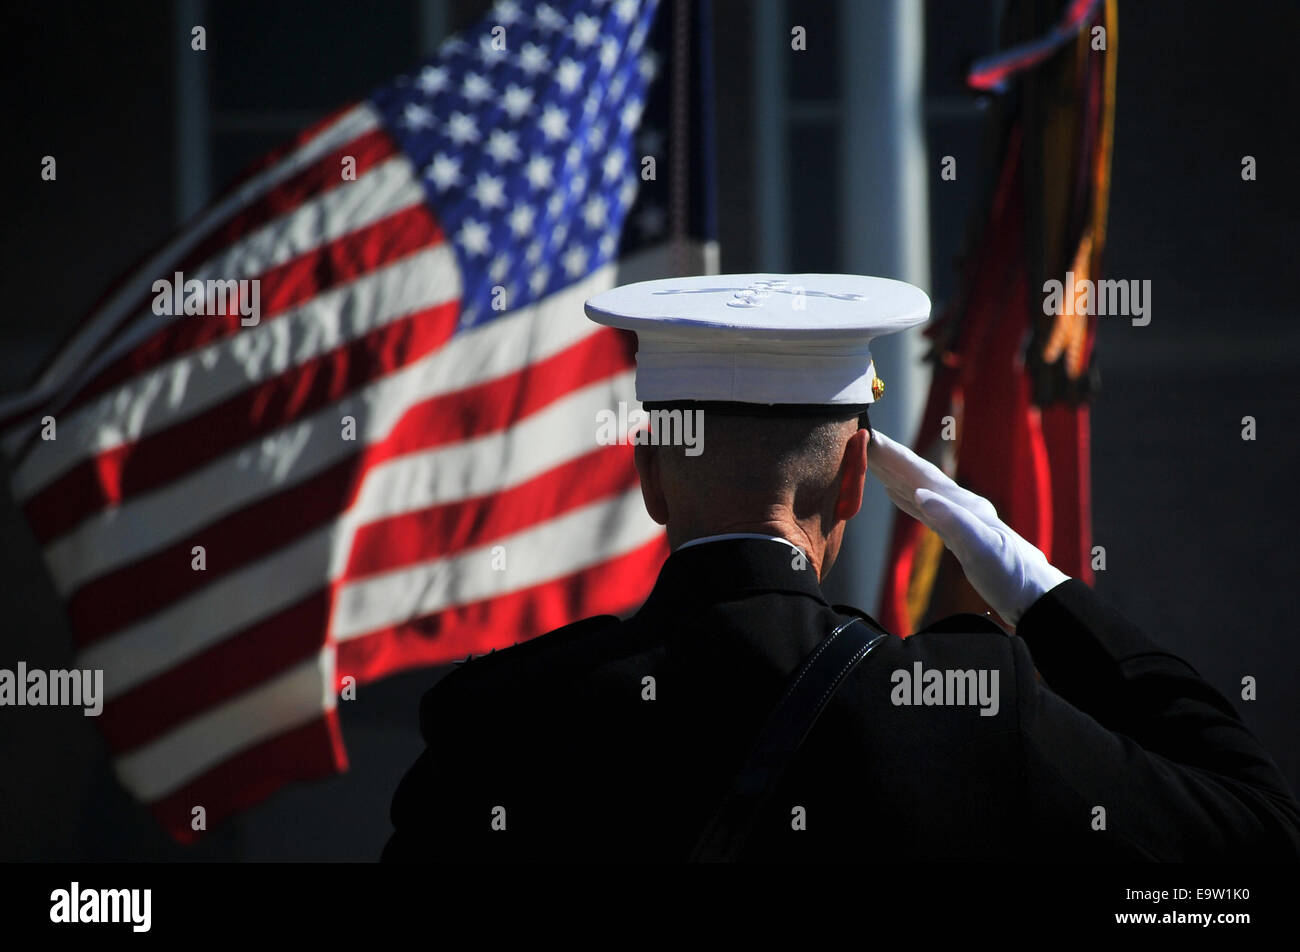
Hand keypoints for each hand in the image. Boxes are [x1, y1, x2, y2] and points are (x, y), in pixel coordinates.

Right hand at [868, 430, 1068, 626]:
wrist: (1032, 594)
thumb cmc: (1011, 572)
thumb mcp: (982, 547)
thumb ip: (952, 520)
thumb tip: (920, 494)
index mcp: (962, 505)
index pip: (921, 474)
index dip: (895, 457)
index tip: (871, 438)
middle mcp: (958, 506)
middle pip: (917, 476)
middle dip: (889, 459)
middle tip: (860, 441)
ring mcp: (957, 519)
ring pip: (918, 489)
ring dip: (894, 475)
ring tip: (871, 461)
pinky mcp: (955, 535)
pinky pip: (923, 509)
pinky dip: (905, 498)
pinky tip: (896, 494)